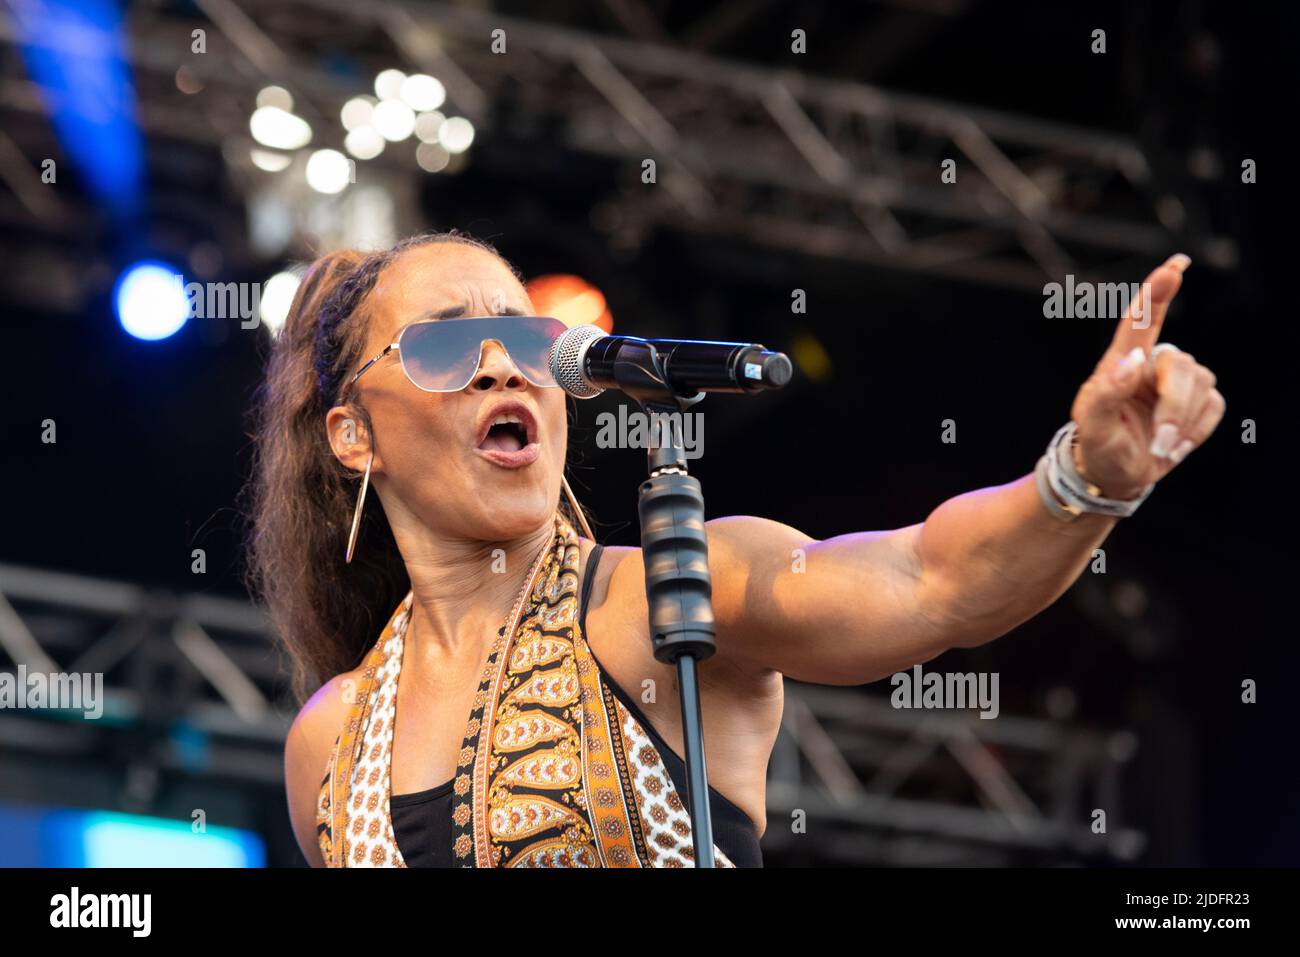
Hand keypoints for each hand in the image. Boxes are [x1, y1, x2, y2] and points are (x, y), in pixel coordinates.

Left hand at [1068, 254, 1225, 499]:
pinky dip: (1195, 431)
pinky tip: (1174, 445)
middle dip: (1174, 406)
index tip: (1175, 266)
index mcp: (1120, 362)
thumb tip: (1134, 362)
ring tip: (1160, 446)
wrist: (1115, 473)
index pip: (1140, 322)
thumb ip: (1106, 393)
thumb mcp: (1091, 426)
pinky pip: (1214, 406)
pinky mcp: (1199, 400)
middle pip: (1181, 364)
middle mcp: (1152, 364)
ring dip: (1181, 423)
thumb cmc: (1098, 444)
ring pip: (1201, 384)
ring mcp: (1178, 381)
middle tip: (1158, 441)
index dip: (1157, 292)